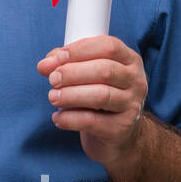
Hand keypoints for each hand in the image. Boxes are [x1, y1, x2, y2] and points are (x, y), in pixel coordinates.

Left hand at [36, 35, 148, 167]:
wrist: (117, 134)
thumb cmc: (98, 95)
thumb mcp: (87, 75)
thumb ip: (64, 64)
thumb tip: (45, 65)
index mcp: (129, 60)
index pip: (109, 47)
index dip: (80, 49)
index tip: (57, 58)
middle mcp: (136, 81)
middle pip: (104, 70)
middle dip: (72, 73)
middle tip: (52, 79)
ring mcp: (132, 105)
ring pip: (100, 96)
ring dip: (70, 95)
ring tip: (53, 97)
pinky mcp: (121, 128)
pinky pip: (92, 121)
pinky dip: (70, 118)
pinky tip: (58, 117)